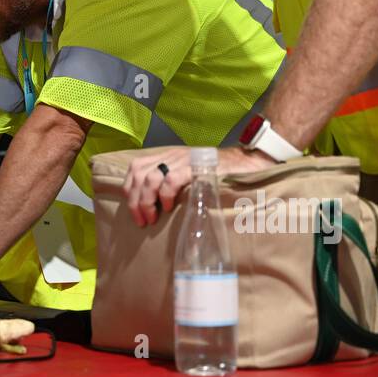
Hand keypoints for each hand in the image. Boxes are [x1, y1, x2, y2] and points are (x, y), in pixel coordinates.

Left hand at [123, 147, 273, 226]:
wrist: (247, 164)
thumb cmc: (220, 175)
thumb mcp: (190, 175)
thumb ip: (174, 182)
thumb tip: (155, 207)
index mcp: (168, 156)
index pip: (136, 166)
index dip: (130, 188)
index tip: (133, 210)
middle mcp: (171, 155)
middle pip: (139, 174)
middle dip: (135, 200)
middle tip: (142, 220)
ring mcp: (182, 160)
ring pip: (150, 178)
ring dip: (146, 201)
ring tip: (152, 218)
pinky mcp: (194, 168)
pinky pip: (170, 180)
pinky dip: (165, 195)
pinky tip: (168, 207)